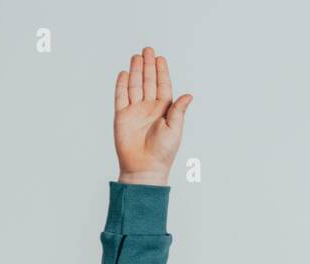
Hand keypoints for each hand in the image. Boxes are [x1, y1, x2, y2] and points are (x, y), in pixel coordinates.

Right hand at [114, 46, 192, 185]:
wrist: (145, 168)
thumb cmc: (163, 152)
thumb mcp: (175, 129)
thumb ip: (179, 110)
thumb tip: (188, 95)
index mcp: (164, 110)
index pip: (162, 86)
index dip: (161, 72)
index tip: (160, 58)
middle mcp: (149, 108)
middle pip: (148, 82)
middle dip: (148, 66)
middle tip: (147, 50)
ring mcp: (135, 112)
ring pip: (135, 86)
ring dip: (136, 72)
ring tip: (136, 57)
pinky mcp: (122, 117)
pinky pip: (121, 97)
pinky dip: (122, 85)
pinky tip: (124, 74)